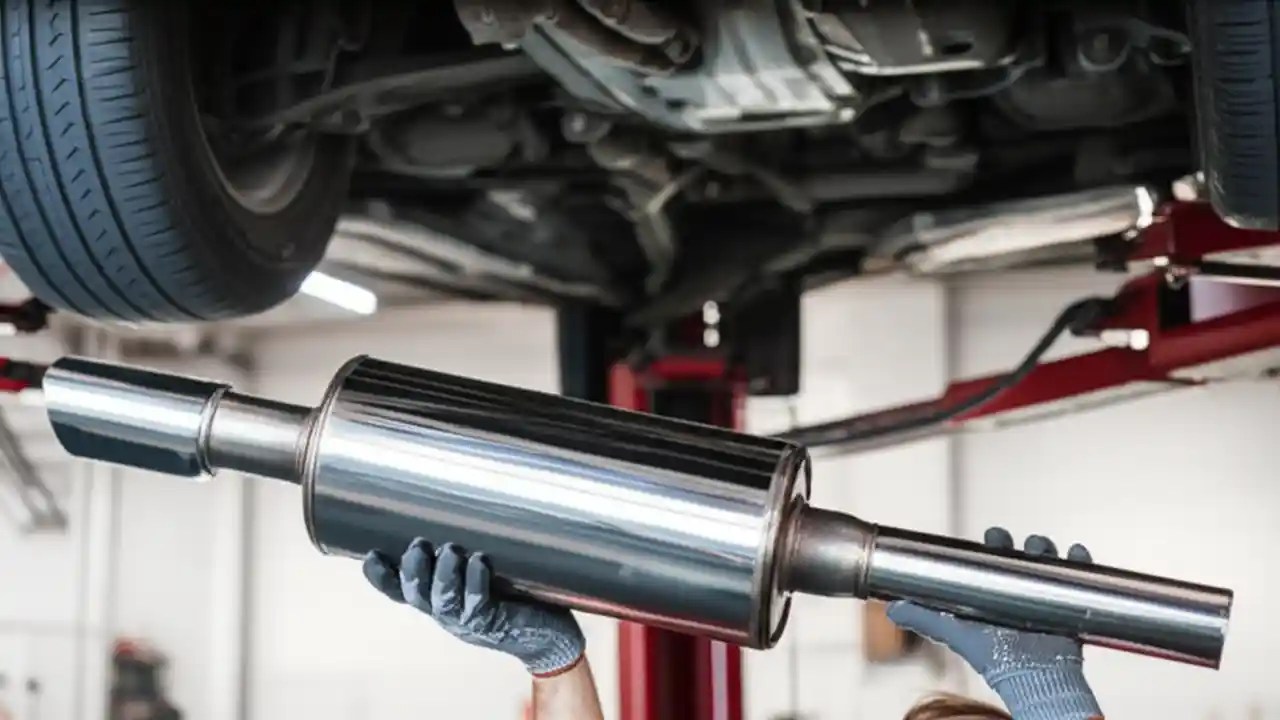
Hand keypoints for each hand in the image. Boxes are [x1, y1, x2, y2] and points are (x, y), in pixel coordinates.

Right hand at [363, 540, 585, 676]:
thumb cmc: (517, 596)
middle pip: (416, 595)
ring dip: (443, 575)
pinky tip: (480, 561)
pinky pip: (479, 605)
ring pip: (443, 601)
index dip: (381, 578)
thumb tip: (461, 494)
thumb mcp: (486, 571)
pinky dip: (476, 582)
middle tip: (416, 544)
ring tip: (448, 550)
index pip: (400, 591)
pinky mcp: (496, 624)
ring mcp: (469, 622)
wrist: (551, 636)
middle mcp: (448, 613)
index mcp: (439, 600)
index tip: (369, 555)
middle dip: (412, 570)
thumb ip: (470, 547)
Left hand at [887, 528, 1101, 719]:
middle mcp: (1019, 591)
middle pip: (1024, 555)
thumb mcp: (955, 631)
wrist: (1032, 679)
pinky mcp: (1068, 606)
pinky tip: (1077, 555)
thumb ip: (924, 617)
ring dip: (1048, 550)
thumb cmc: (994, 658)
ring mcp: (1044, 597)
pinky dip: (1080, 561)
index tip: (993, 537)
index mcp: (994, 592)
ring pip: (1049, 561)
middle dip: (1025, 544)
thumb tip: (892, 607)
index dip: (995, 543)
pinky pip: (1077, 577)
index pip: (994, 558)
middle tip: (1022, 544)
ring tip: (1045, 550)